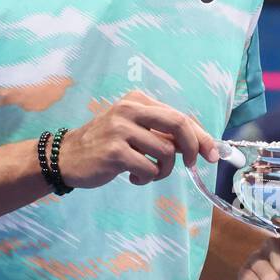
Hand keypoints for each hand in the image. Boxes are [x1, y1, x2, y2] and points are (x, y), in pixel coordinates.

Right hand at [57, 89, 217, 188]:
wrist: (66, 157)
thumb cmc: (105, 145)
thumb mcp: (133, 130)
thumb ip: (162, 133)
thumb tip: (201, 146)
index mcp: (138, 101)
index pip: (179, 116)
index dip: (201, 136)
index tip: (212, 154)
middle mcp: (130, 110)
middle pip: (178, 124)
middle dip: (193, 147)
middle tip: (191, 164)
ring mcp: (121, 129)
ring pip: (166, 152)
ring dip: (163, 170)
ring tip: (148, 172)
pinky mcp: (114, 151)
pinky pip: (149, 169)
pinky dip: (146, 178)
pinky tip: (132, 177)